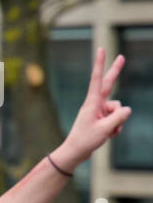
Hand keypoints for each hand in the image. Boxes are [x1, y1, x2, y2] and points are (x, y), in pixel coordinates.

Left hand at [56, 48, 129, 170]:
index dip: (100, 64)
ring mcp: (99, 111)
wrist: (75, 152)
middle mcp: (95, 104)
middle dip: (115, 72)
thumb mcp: (106, 129)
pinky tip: (107, 135)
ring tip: (106, 132)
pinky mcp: (101, 118)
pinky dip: (115, 128)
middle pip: (109, 85)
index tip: (101, 49)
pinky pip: (116, 120)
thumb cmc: (86, 140)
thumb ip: (119, 117)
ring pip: (118, 111)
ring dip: (117, 122)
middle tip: (122, 57)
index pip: (97, 79)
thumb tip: (127, 109)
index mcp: (92, 102)